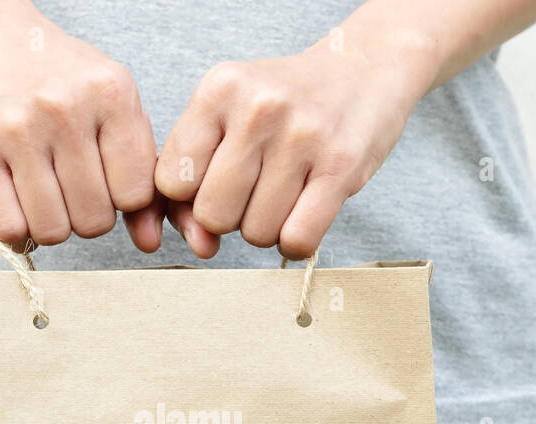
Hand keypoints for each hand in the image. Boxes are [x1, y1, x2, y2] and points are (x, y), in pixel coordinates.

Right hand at [0, 1, 161, 248]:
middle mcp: (65, 109)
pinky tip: (20, 202)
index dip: (124, 200)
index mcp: (112, 93)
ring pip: (53, 231)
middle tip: (73, 185)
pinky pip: (9, 228)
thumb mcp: (114, 108)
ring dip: (53, 224)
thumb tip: (150, 243)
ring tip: (48, 192)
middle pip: (95, 220)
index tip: (108, 179)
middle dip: (88, 214)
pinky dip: (18, 229)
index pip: (135, 195)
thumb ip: (140, 173)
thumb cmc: (62, 80)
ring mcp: (18, 130)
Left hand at [154, 38, 437, 258]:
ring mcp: (302, 136)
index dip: (190, 197)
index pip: (172, 183)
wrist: (363, 67)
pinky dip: (297, 241)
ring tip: (285, 192)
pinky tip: (304, 214)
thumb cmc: (284, 103)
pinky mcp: (341, 165)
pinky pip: (298, 238)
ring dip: (267, 228)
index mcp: (218, 89)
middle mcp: (258, 107)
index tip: (214, 183)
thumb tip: (200, 245)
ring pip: (256, 233)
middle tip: (254, 190)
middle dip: (230, 217)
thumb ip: (196, 176)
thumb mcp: (228, 114)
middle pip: (212, 215)